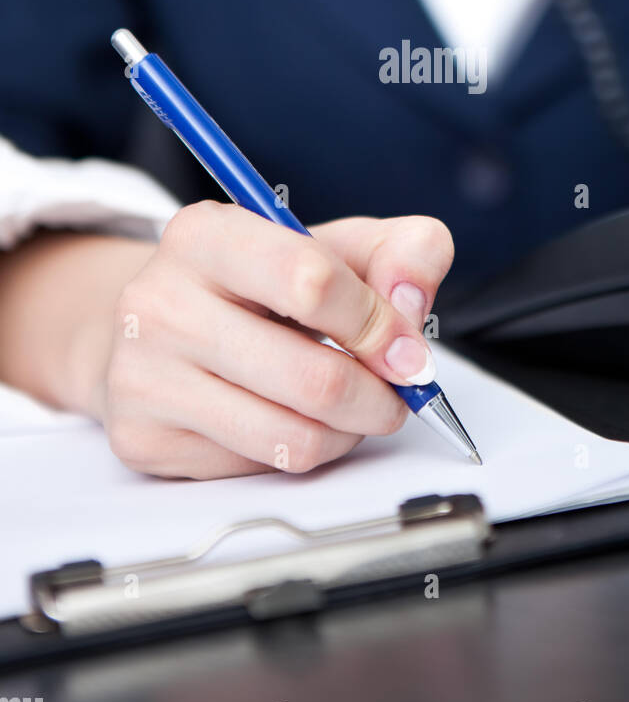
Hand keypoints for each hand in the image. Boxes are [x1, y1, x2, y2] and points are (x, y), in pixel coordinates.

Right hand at [94, 204, 453, 478]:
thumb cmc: (260, 283)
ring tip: (350, 406)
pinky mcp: (144, 439)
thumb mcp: (334, 243)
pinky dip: (302, 450)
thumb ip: (401, 250)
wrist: (160, 326)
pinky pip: (260, 467)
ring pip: (293, 437)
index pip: (312, 280)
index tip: (407, 347)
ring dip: (348, 431)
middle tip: (394, 392)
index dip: (379, 323)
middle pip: (313, 377)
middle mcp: (160, 302)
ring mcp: (143, 375)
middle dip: (379, 395)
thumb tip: (412, 303)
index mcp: (206, 234)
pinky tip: (292, 417)